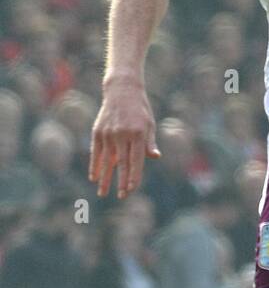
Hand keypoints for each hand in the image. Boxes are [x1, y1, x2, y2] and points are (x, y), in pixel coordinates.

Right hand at [89, 78, 160, 198]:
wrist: (122, 91)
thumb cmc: (140, 110)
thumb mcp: (149, 124)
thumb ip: (149, 143)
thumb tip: (155, 157)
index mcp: (139, 133)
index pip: (136, 159)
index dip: (134, 175)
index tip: (131, 189)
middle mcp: (123, 134)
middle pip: (122, 162)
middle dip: (121, 181)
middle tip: (121, 196)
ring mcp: (108, 133)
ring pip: (107, 160)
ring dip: (105, 178)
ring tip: (103, 193)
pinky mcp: (98, 131)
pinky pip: (96, 152)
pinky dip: (95, 165)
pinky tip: (94, 177)